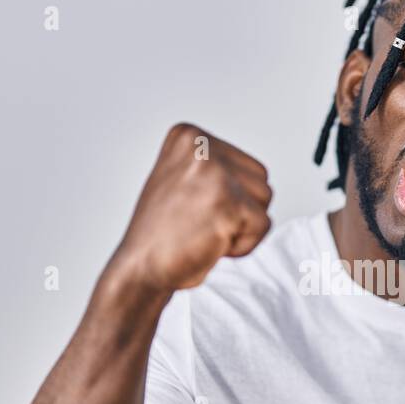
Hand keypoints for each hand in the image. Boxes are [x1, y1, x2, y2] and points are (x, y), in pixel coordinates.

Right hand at [114, 123, 272, 292]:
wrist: (140, 267)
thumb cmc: (164, 232)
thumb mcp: (183, 178)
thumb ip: (215, 166)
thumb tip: (255, 173)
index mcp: (189, 136)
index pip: (248, 166)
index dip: (231, 198)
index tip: (194, 208)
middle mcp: (201, 147)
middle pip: (261, 180)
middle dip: (240, 210)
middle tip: (200, 223)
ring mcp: (214, 173)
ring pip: (264, 200)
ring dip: (242, 226)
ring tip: (205, 231)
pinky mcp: (227, 202)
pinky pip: (262, 225)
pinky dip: (243, 244)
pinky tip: (211, 244)